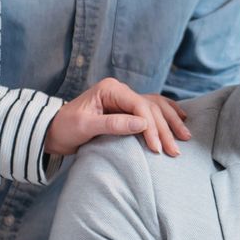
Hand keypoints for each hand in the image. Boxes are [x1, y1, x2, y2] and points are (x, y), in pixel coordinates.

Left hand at [45, 80, 187, 158]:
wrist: (53, 131)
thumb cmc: (65, 129)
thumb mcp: (85, 127)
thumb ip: (114, 124)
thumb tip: (143, 125)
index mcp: (110, 89)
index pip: (139, 105)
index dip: (150, 127)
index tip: (156, 148)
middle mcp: (120, 90)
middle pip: (150, 108)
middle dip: (164, 130)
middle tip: (174, 151)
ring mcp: (124, 98)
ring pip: (155, 107)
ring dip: (171, 122)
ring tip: (185, 137)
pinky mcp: (126, 108)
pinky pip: (152, 108)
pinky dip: (167, 114)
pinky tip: (181, 119)